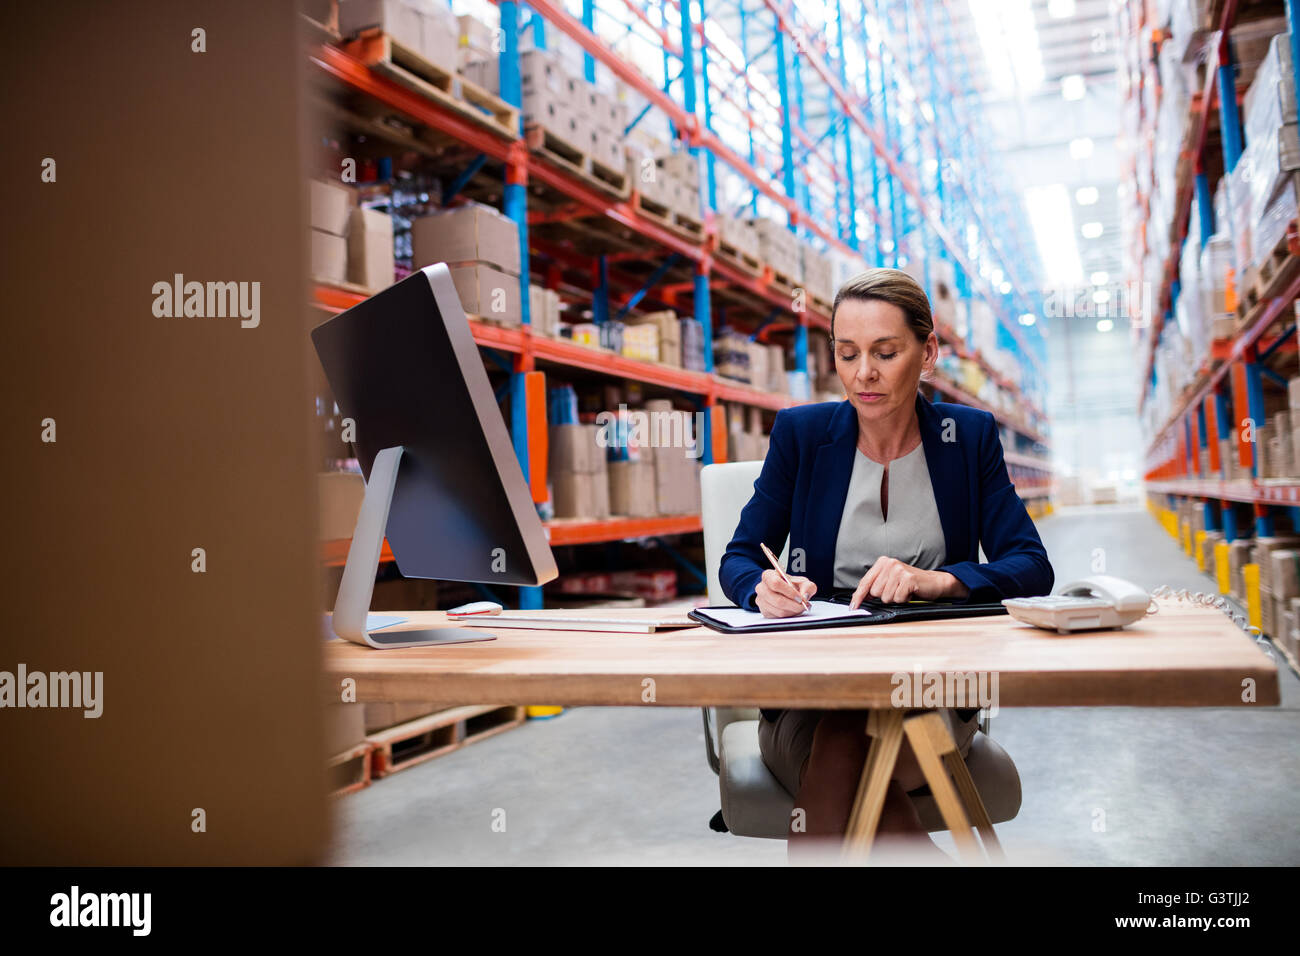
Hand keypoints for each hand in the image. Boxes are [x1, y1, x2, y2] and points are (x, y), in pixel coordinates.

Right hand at [754, 569, 816, 617]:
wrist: (783, 592)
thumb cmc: (791, 585)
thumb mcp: (802, 582)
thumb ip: (807, 586)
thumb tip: (805, 595)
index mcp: (768, 575)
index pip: (775, 583)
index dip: (789, 592)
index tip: (800, 597)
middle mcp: (761, 588)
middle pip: (777, 600)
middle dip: (794, 605)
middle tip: (803, 606)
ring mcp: (761, 600)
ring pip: (779, 610)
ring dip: (793, 611)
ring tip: (799, 608)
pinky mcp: (764, 611)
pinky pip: (778, 617)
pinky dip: (788, 615)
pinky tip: (792, 610)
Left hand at [849, 557, 967, 607]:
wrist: (934, 582)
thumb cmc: (911, 584)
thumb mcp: (890, 581)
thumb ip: (875, 586)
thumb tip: (859, 598)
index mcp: (882, 563)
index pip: (865, 582)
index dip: (858, 596)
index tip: (853, 607)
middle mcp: (889, 564)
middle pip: (875, 592)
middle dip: (885, 596)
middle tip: (897, 591)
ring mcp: (899, 570)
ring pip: (885, 597)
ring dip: (896, 598)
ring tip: (904, 591)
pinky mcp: (908, 579)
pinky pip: (898, 599)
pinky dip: (904, 600)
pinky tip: (910, 593)